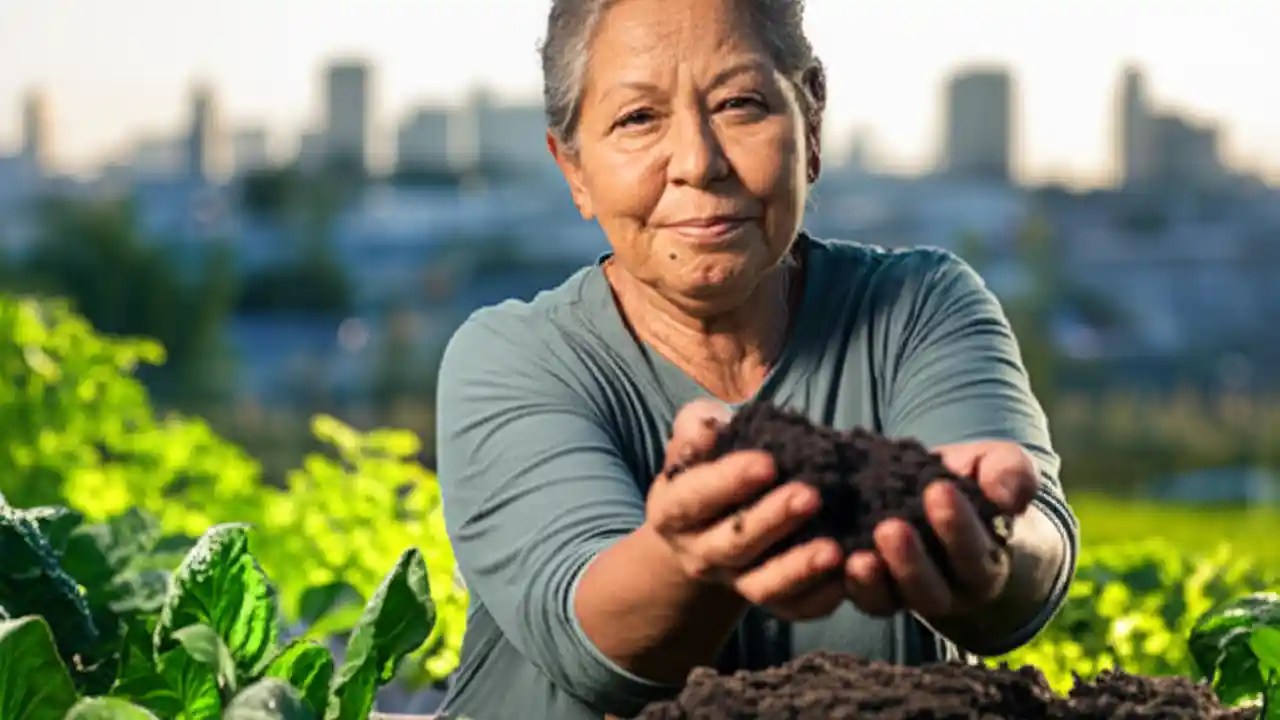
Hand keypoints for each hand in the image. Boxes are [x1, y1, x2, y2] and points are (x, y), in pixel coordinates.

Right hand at [643, 399, 847, 621]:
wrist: (710, 526)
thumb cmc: (709, 469)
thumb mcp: (695, 444)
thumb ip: (697, 428)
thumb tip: (709, 423)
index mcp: (673, 513)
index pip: (695, 499)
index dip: (728, 482)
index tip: (767, 462)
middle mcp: (700, 554)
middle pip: (733, 545)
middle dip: (772, 521)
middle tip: (810, 495)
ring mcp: (735, 582)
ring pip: (764, 586)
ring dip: (799, 569)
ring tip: (834, 550)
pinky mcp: (771, 601)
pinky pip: (796, 608)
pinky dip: (823, 597)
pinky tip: (849, 573)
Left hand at [843, 440, 1039, 620]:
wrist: (935, 492)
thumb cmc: (973, 480)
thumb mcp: (999, 466)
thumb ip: (1011, 476)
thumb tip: (1009, 500)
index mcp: (986, 564)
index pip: (976, 555)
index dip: (958, 527)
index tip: (938, 489)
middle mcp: (949, 590)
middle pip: (932, 589)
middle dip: (911, 561)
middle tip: (890, 528)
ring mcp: (906, 594)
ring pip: (893, 600)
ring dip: (874, 582)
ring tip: (857, 557)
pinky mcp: (872, 590)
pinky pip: (861, 598)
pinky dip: (847, 584)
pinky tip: (832, 558)